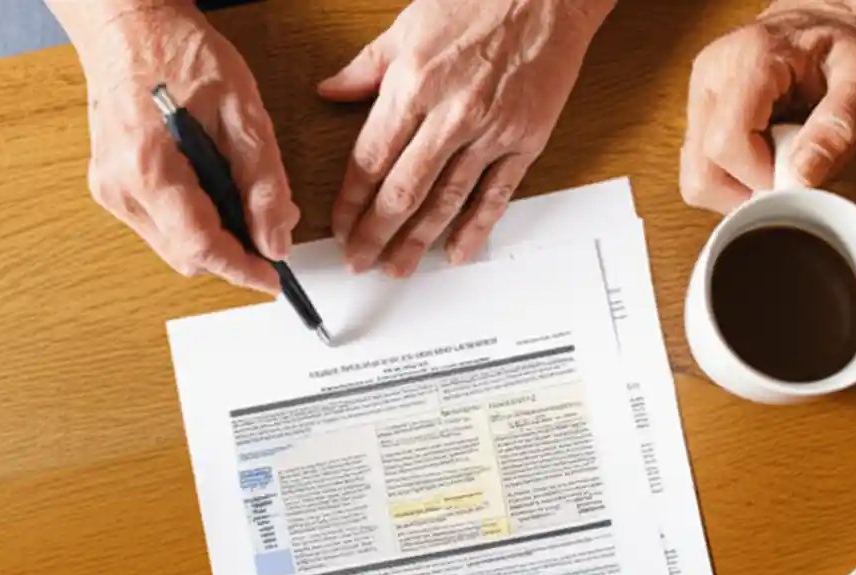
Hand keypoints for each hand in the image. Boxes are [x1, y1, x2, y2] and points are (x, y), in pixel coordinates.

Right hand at [49, 0, 297, 291]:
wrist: (130, 27)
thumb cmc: (180, 53)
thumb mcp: (243, 112)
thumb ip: (263, 182)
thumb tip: (276, 239)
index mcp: (149, 168)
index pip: (201, 247)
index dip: (242, 271)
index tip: (273, 281)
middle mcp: (120, 188)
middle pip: (187, 255)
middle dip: (234, 252)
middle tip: (271, 227)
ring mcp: (110, 191)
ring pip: (174, 246)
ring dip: (214, 237)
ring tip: (243, 198)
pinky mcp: (112, 188)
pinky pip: (161, 226)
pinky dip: (194, 221)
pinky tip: (213, 190)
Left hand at [318, 0, 614, 276]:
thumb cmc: (478, 0)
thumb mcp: (408, 26)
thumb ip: (366, 68)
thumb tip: (330, 90)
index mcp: (413, 85)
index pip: (370, 159)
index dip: (350, 201)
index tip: (339, 226)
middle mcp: (451, 114)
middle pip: (403, 191)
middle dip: (376, 234)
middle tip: (360, 261)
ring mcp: (491, 132)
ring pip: (446, 201)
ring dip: (418, 241)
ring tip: (398, 267)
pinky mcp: (525, 140)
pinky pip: (496, 195)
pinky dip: (476, 228)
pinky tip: (457, 251)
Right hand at [681, 0, 855, 212]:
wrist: (827, 12)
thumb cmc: (846, 39)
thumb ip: (839, 127)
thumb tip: (803, 177)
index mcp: (748, 63)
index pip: (725, 145)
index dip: (761, 177)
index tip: (796, 176)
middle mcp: (710, 80)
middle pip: (700, 172)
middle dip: (746, 192)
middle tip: (788, 173)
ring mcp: (699, 97)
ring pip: (696, 177)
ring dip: (740, 186)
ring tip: (779, 158)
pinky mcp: (699, 113)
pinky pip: (703, 166)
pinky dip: (736, 175)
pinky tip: (765, 153)